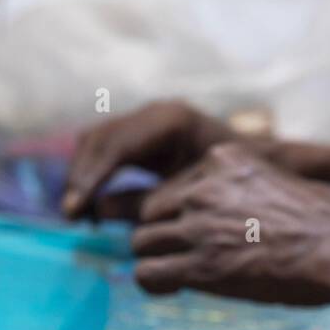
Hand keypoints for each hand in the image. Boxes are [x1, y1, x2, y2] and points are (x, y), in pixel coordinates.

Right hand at [62, 100, 234, 219]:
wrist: (257, 165)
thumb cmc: (234, 183)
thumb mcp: (197, 193)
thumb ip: (153, 201)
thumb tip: (102, 212)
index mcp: (170, 121)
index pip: (117, 144)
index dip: (91, 176)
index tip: (76, 209)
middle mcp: (152, 114)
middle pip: (99, 139)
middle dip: (80, 177)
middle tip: (71, 215)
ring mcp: (143, 123)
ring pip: (94, 143)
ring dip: (80, 178)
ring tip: (78, 215)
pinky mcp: (139, 138)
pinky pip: (102, 152)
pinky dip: (90, 178)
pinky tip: (90, 209)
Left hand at [131, 141, 329, 303]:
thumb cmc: (327, 221)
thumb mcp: (282, 180)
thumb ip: (250, 187)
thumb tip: (248, 210)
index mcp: (224, 160)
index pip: (174, 185)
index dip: (179, 214)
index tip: (196, 234)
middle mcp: (204, 188)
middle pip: (150, 212)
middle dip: (161, 236)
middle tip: (179, 258)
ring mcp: (198, 226)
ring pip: (142, 242)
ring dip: (155, 261)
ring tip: (175, 278)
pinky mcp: (199, 265)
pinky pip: (148, 273)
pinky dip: (153, 284)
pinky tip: (171, 291)